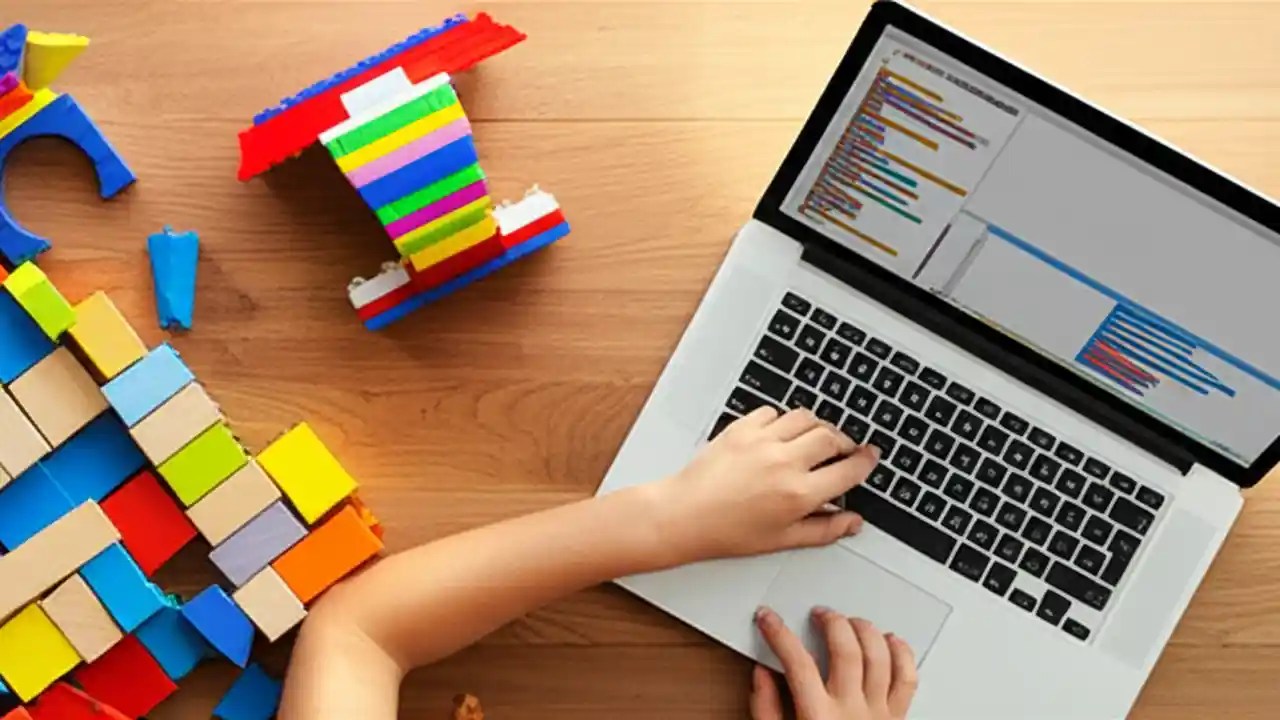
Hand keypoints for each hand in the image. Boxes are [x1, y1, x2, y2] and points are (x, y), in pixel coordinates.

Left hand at [651, 407, 878, 565]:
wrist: (684, 515)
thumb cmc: (726, 531)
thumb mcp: (782, 540)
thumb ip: (823, 530)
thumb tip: (852, 522)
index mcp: (798, 494)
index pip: (848, 470)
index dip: (865, 461)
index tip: (871, 457)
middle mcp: (784, 462)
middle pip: (831, 436)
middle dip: (844, 442)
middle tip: (843, 449)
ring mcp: (762, 441)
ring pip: (805, 418)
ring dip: (816, 427)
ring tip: (814, 440)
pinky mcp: (741, 428)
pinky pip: (772, 412)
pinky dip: (782, 420)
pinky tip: (778, 435)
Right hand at [751, 606, 917, 719]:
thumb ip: (766, 710)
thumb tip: (763, 675)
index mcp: (818, 719)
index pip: (797, 662)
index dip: (779, 634)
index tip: (769, 619)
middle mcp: (852, 713)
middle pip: (845, 649)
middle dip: (830, 621)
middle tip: (818, 614)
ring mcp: (879, 714)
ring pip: (879, 656)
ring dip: (864, 629)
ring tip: (850, 621)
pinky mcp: (897, 719)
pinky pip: (907, 678)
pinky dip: (901, 653)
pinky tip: (889, 641)